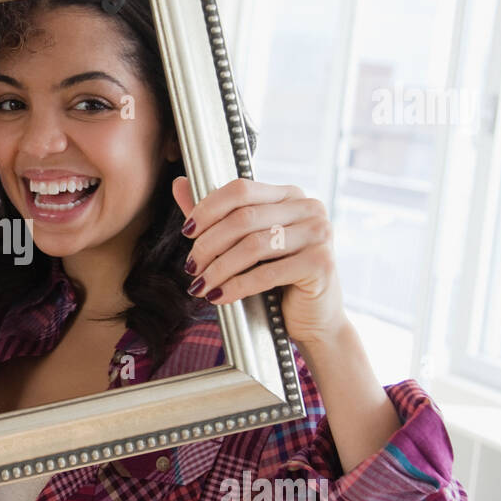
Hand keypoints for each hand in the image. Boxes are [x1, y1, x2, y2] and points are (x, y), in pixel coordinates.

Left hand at [170, 176, 346, 347]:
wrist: (314, 317)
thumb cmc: (278, 278)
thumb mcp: (243, 244)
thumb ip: (215, 216)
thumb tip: (179, 184)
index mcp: (289, 195)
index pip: (241, 189)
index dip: (208, 209)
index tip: (187, 232)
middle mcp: (309, 208)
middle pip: (244, 218)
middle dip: (209, 244)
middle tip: (192, 266)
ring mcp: (319, 233)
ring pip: (253, 245)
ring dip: (219, 268)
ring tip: (200, 285)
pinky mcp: (321, 263)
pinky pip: (267, 273)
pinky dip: (237, 286)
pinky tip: (218, 296)